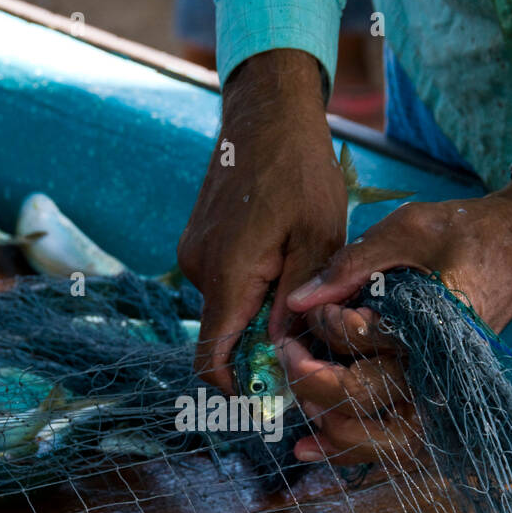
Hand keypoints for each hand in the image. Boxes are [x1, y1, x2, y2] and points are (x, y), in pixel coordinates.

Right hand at [177, 50, 347, 394]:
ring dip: (259, 311)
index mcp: (228, 274)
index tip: (268, 400)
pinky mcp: (197, 241)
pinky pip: (223, 282)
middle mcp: (199, 269)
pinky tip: (282, 258)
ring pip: (227, 308)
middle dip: (260, 347)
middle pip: (224, 336)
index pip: (212, 358)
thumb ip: (298, 299)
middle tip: (310, 339)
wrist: (267, 112)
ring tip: (301, 283)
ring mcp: (193, 253)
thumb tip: (281, 353)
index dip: (235, 389)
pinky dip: (250, 286)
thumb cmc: (301, 171)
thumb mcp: (318, 237)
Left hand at [282, 174, 511, 464]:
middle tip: (291, 353)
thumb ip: (352, 263)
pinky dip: (356, 449)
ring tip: (302, 409)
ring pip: (386, 440)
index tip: (319, 306)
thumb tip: (299, 301)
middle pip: (368, 398)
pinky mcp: (443, 403)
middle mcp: (441, 365)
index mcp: (433, 321)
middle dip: (314, 382)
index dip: (329, 326)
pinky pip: (399, 443)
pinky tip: (315, 446)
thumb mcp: (408, 229)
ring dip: (334, 431)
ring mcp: (446, 391)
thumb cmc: (466, 233)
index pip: (364, 339)